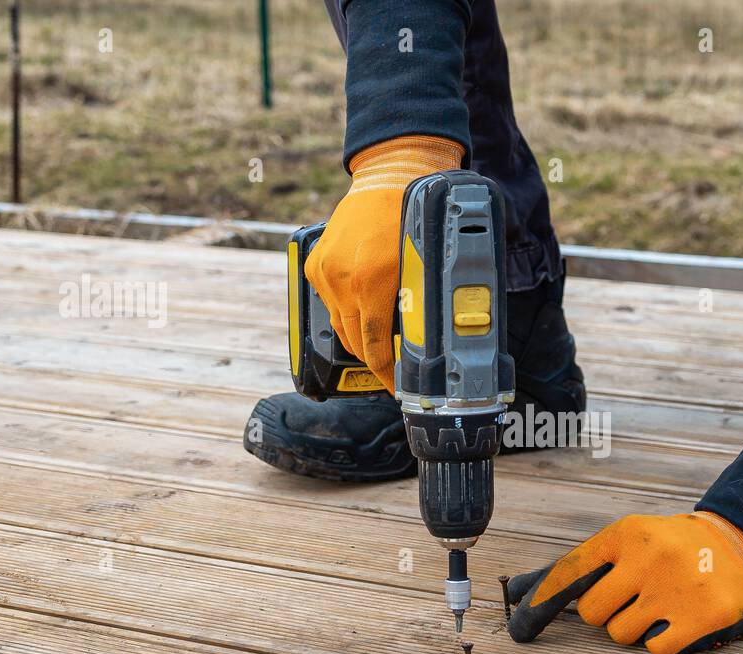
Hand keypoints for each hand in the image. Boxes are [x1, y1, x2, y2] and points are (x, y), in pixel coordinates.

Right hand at [304, 135, 462, 391]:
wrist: (390, 177)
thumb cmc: (416, 219)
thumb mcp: (425, 266)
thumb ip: (419, 306)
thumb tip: (426, 344)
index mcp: (373, 282)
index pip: (374, 348)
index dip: (387, 374)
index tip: (399, 387)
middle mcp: (343, 280)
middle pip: (354, 341)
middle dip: (374, 358)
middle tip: (394, 369)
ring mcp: (325, 273)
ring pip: (339, 324)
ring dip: (359, 335)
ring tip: (380, 340)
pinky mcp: (316, 265)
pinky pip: (329, 302)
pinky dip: (346, 310)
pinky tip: (364, 308)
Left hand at [505, 512, 742, 653]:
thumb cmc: (670, 548)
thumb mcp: (629, 540)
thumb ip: (581, 567)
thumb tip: (516, 591)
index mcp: (626, 534)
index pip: (570, 573)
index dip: (540, 603)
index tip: (519, 629)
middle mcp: (649, 557)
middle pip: (594, 614)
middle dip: (609, 613)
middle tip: (636, 597)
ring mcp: (678, 587)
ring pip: (624, 636)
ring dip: (639, 628)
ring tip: (665, 603)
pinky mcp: (707, 615)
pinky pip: (657, 651)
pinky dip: (665, 643)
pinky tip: (683, 620)